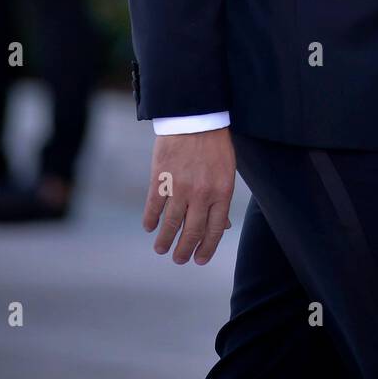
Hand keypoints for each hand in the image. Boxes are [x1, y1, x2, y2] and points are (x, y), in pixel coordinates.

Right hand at [143, 126, 235, 264]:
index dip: (207, 248)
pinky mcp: (160, 179)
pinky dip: (150, 220)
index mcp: (222, 193)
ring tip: (161, 249)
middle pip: (192, 232)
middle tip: (179, 259)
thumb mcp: (227, 173)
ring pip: (171, 224)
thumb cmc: (215, 146)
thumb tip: (223, 227)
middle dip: (184, 250)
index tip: (199, 260)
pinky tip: (149, 227)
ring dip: (165, 241)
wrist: (195, 118)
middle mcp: (202, 194)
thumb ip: (222, 200)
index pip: (215, 230)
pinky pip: (154, 207)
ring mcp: (180, 188)